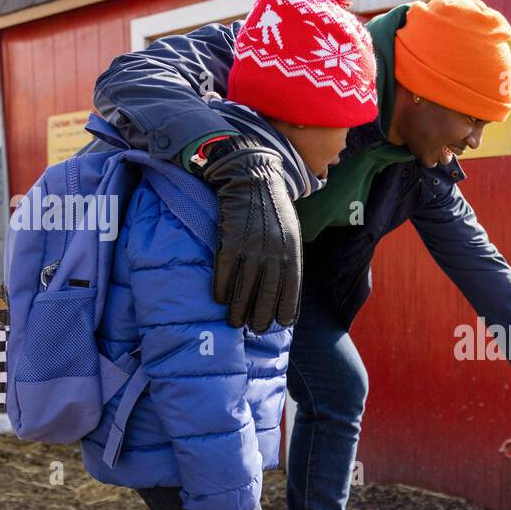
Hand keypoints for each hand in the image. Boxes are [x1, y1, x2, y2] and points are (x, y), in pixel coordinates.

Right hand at [202, 135, 302, 332]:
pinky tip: (219, 299)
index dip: (283, 309)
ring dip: (237, 307)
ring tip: (234, 322)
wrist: (254, 180)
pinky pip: (224, 270)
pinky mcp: (229, 240)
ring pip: (244, 286)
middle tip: (255, 329)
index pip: (290, 289)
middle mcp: (273, 252)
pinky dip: (221, 287)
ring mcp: (251, 246)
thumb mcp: (291, 234)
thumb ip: (289, 260)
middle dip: (260, 315)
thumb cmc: (274, 212)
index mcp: (291, 252)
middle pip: (266, 292)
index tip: (278, 324)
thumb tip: (286, 292)